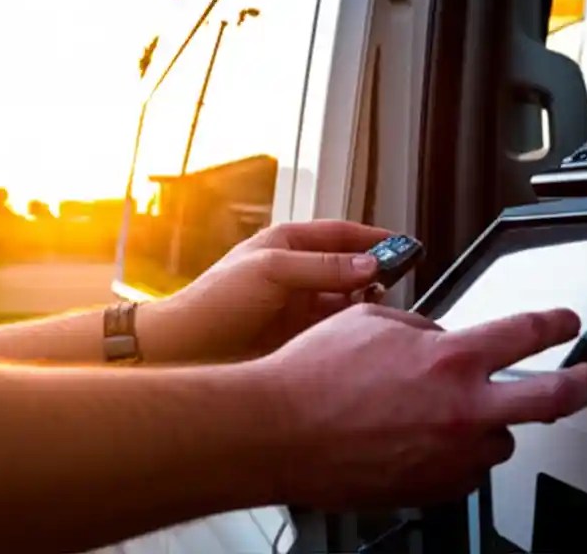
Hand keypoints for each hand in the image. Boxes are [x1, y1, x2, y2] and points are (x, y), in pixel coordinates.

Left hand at [137, 220, 391, 362]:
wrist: (181, 352)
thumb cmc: (212, 303)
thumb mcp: (271, 271)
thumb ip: (322, 267)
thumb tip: (368, 265)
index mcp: (285, 245)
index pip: (340, 234)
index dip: (374, 239)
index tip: (405, 246)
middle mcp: (295, 274)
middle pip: (348, 269)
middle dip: (374, 274)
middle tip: (399, 282)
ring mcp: (296, 307)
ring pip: (345, 302)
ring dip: (364, 306)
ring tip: (379, 314)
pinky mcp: (296, 339)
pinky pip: (333, 331)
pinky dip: (350, 331)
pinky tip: (360, 337)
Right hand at [256, 305, 586, 508]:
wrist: (279, 432)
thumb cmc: (313, 376)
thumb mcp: (371, 323)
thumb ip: (421, 330)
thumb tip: (442, 338)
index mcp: (450, 358)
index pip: (526, 334)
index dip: (556, 325)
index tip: (566, 324)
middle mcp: (462, 409)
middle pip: (553, 399)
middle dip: (583, 386)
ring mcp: (452, 455)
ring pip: (500, 442)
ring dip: (488, 426)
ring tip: (450, 417)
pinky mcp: (434, 489)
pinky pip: (465, 472)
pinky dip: (457, 457)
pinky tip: (422, 442)